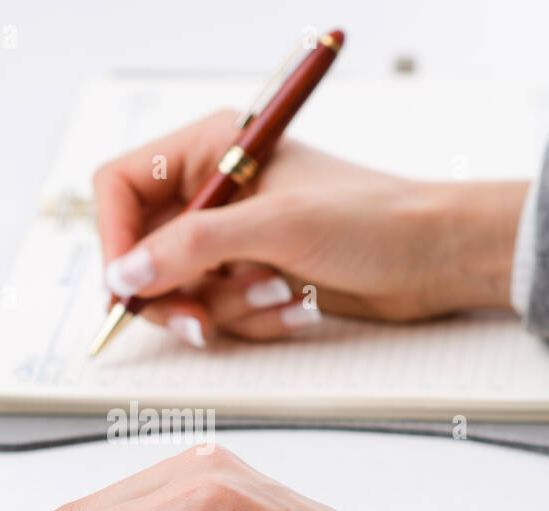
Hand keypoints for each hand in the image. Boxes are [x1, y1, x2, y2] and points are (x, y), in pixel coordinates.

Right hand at [92, 110, 528, 346]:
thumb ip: (191, 248)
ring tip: (279, 294)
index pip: (120, 188)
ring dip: (228, 309)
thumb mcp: (273, 227)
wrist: (434, 256)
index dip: (114, 239)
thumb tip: (125, 277)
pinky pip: (218, 313)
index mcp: (209, 151)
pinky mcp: (252, 278)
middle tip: (201, 320)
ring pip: (182, 292)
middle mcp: (213, 192)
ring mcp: (232, 239)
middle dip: (177, 293)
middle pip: (143, 254)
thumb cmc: (370, 220)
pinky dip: (252, 320)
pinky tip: (296, 304)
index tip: (126, 286)